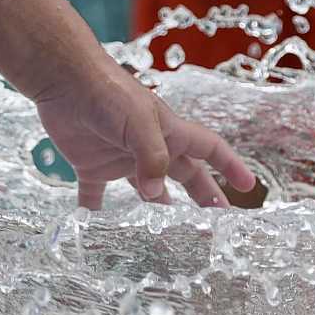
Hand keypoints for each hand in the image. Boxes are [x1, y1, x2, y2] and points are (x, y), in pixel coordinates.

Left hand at [33, 64, 258, 210]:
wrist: (65, 80)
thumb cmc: (109, 94)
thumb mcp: (139, 122)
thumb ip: (152, 158)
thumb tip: (156, 196)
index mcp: (170, 132)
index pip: (210, 149)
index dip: (230, 165)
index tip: (248, 185)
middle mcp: (150, 147)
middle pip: (185, 174)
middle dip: (203, 195)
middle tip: (216, 221)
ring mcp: (120, 158)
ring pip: (146, 189)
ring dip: (157, 209)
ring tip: (167, 234)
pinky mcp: (91, 165)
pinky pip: (96, 196)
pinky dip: (97, 214)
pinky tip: (98, 232)